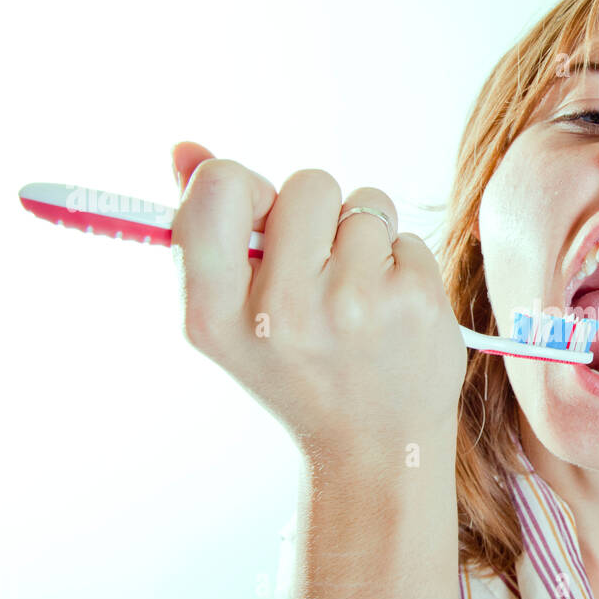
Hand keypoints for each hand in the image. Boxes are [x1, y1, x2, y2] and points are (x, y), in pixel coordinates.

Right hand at [169, 142, 465, 462]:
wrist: (375, 448)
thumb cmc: (299, 370)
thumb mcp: (233, 318)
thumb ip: (207, 230)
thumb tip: (185, 149)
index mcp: (215, 316)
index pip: (219, 188)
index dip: (247, 186)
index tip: (262, 220)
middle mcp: (279, 314)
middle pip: (308, 183)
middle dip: (319, 212)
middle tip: (320, 270)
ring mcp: (352, 308)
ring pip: (366, 203)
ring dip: (366, 237)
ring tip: (358, 296)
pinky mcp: (414, 304)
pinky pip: (406, 235)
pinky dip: (402, 264)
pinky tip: (392, 314)